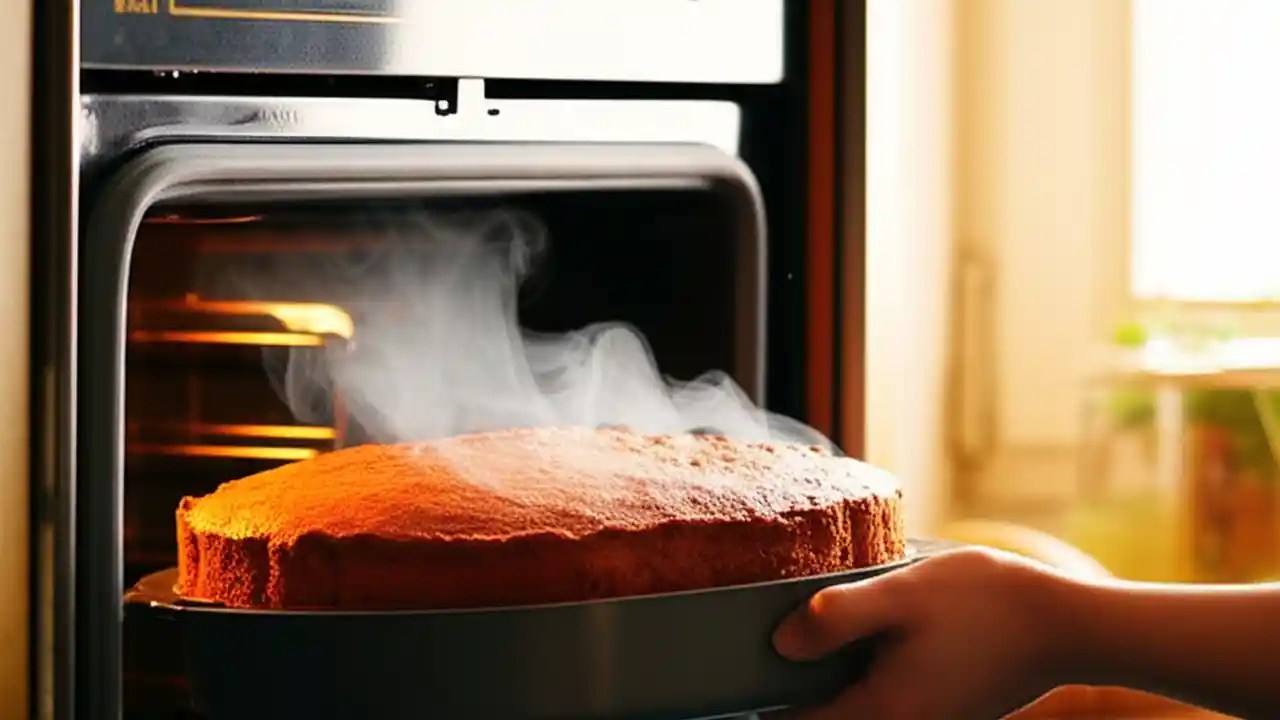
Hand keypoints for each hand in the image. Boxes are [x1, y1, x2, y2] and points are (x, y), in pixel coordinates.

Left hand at [771, 547, 1069, 718]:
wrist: (1066, 624)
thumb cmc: (984, 603)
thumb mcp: (901, 593)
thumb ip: (836, 618)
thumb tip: (780, 643)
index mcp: (882, 710)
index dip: (764, 700)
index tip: (742, 666)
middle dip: (795, 691)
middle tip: (774, 641)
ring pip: (854, 710)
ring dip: (831, 681)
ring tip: (811, 633)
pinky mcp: (940, 709)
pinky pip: (882, 701)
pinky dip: (861, 677)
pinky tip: (861, 634)